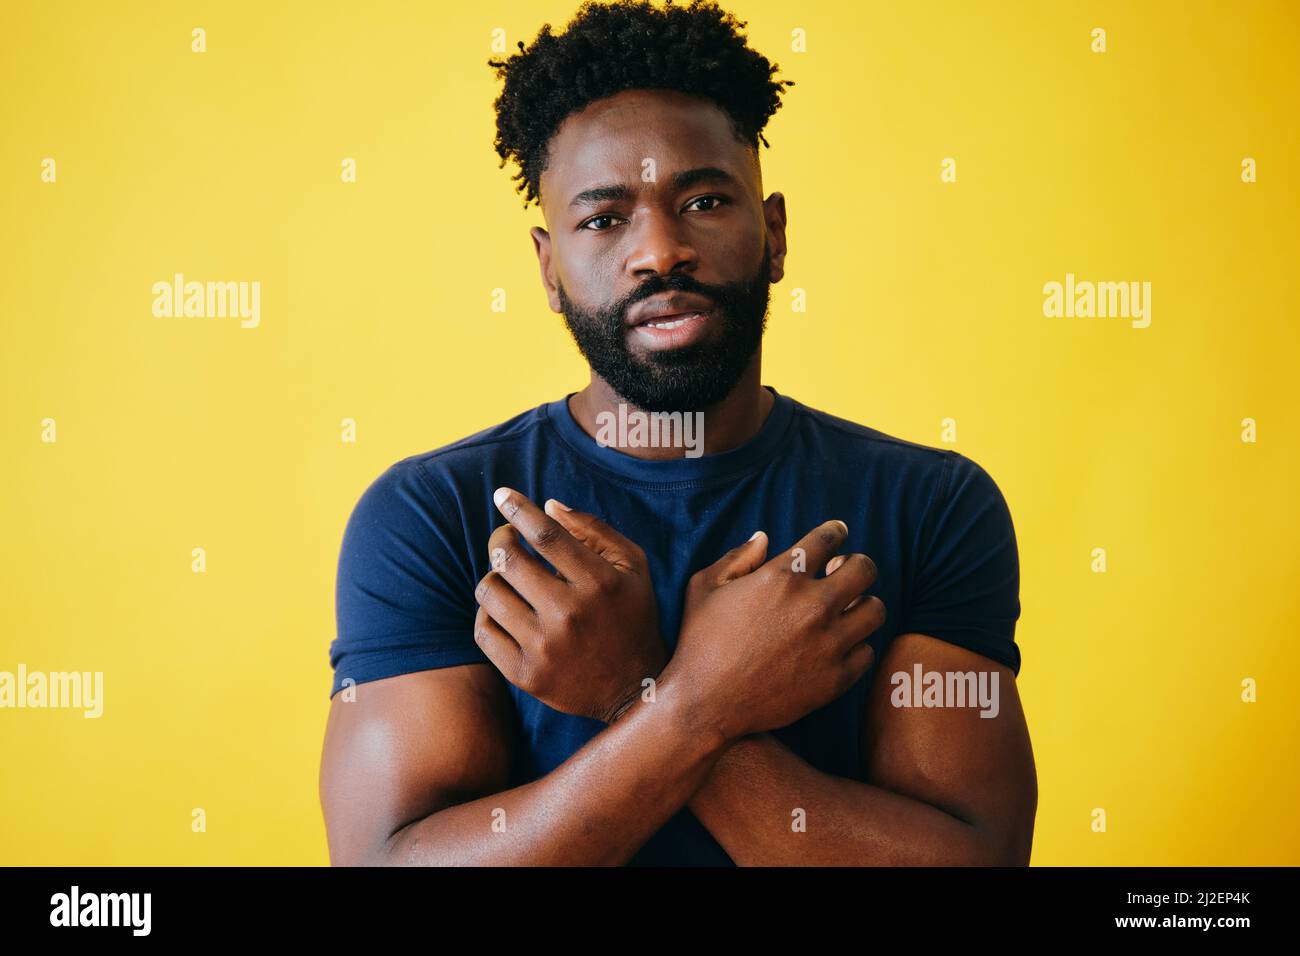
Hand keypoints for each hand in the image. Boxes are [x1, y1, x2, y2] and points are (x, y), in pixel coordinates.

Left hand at [473, 488, 666, 723]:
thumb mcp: (633, 567)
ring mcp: (544, 648)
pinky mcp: (525, 675)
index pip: (547, 535)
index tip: (503, 495)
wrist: (634, 690)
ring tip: (508, 577)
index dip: (519, 509)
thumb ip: (594, 530)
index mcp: (599, 583)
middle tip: (506, 538)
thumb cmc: (632, 617)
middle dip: (501, 539)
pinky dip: (487, 612)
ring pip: (490, 592)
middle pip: (510, 560)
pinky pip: (483, 630)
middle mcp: (569, 614)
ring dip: (493, 576)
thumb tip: (547, 506)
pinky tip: (503, 607)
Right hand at [666, 521, 884, 740]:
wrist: (705, 703)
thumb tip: (764, 538)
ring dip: (862, 605)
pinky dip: (856, 646)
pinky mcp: (836, 678)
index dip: (835, 531)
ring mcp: (829, 643)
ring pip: (875, 610)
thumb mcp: (704, 587)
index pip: (829, 538)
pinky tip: (838, 646)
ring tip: (847, 610)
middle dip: (857, 565)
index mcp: (782, 576)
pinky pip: (867, 652)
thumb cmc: (700, 641)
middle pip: (865, 569)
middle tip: (845, 573)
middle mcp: (813, 606)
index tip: (836, 534)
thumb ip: (737, 557)